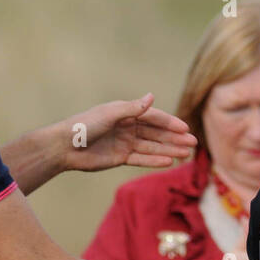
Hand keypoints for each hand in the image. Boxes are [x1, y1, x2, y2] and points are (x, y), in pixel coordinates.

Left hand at [64, 93, 196, 172]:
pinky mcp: (120, 157)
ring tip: (186, 154)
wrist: (65, 146)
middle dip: (174, 138)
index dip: (170, 123)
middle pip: (156, 133)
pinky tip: (169, 162)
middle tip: (193, 144)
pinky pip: (141, 159)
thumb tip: (152, 97)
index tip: (186, 129)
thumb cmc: (85, 125)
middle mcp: (128, 127)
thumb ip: (133, 108)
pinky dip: (154, 160)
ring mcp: (125, 143)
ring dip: (169, 149)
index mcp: (126, 113)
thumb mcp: (110, 114)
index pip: (154, 118)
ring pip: (152, 147)